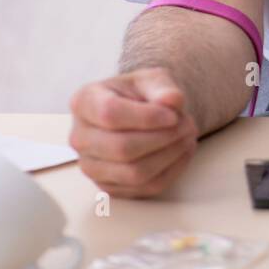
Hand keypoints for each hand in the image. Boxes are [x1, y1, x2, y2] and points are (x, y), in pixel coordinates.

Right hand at [69, 68, 198, 198]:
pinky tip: (183, 152)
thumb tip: (173, 100)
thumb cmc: (140, 93)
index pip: (110, 114)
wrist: (138, 112)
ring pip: (133, 173)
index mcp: (84, 102)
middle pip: (121, 148)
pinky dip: (171, 172)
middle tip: (188, 125)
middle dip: (163, 138)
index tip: (174, 114)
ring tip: (188, 137)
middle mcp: (79, 137)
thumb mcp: (152, 79)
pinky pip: (144, 188)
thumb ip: (162, 87)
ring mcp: (90, 166)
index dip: (146, 117)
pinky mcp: (108, 187)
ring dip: (169, 156)